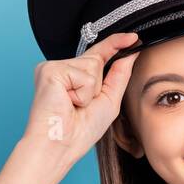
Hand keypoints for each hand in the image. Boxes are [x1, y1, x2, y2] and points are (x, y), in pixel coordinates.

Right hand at [20, 32, 140, 164]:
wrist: (60, 146)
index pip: (97, 54)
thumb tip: (132, 51)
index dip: (115, 44)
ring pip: (91, 65)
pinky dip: (82, 93)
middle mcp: (62, 69)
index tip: (134, 37)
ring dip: (90, 91)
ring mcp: (53, 67)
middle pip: (96, 59)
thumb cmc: (80, 131)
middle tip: (82, 106)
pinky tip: (68, 102)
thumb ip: (120, 74)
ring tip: (74, 105)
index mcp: (74, 76)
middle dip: (98, 83)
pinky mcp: (49, 70)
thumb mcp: (109, 100)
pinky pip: (82, 74)